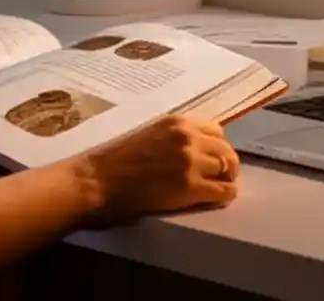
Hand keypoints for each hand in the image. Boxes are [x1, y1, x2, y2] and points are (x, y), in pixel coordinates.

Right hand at [77, 115, 241, 228]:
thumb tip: (189, 151)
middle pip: (225, 148)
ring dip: (225, 179)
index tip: (211, 157)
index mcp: (175, 122)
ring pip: (228, 167)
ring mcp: (190, 161)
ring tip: (217, 189)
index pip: (215, 129)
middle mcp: (187, 136)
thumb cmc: (111, 161)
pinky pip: (223, 191)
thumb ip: (170, 138)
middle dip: (226, 163)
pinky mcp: (190, 186)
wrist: (95, 181)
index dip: (216, 146)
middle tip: (220, 177)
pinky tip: (218, 200)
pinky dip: (225, 196)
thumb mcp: (146, 135)